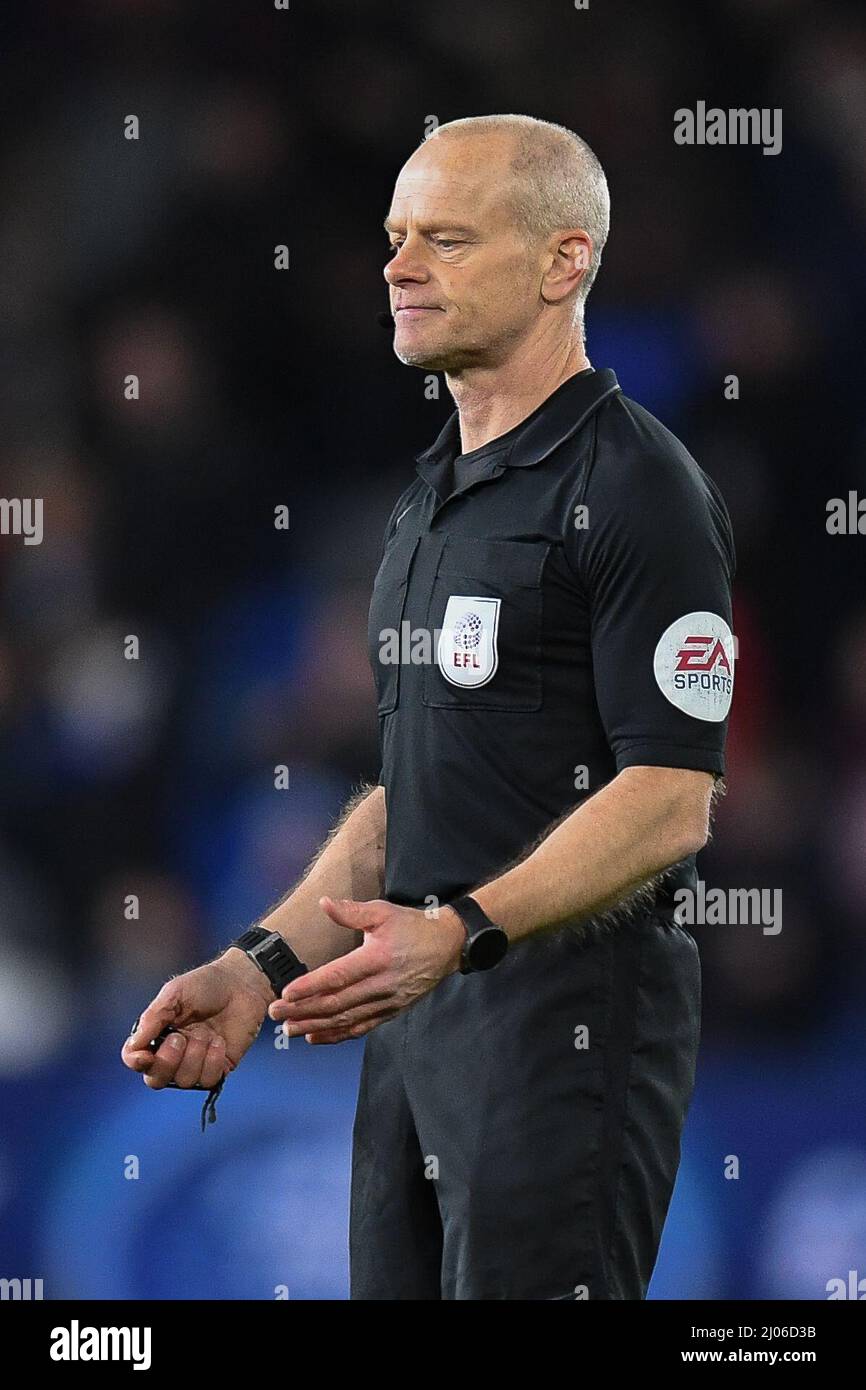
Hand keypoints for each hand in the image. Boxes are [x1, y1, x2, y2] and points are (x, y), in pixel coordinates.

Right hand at [120, 954, 273, 1089]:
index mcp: (157, 1034)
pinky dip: (213, 1061)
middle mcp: (174, 1053)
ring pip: (184, 1080)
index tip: (145, 1056)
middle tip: (180, 1038)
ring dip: (195, 1056)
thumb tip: (134, 1048)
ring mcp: (197, 1062)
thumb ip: (153, 1018)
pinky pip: (209, 1080)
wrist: (241, 983)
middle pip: (157, 1079)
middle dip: (168, 1062)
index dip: (136, 1062)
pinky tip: (219, 1042)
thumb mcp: (174, 993)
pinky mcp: (219, 1067)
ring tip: (206, 1033)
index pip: (135, 1059)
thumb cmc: (205, 984)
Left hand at [268, 897, 465, 1043]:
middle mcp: (381, 985)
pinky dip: (336, 1035)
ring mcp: (387, 1002)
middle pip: (337, 1003)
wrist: (447, 946)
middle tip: (275, 1013)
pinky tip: (314, 1037)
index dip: (311, 987)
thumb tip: (324, 903)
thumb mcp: (383, 911)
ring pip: (346, 1019)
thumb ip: (352, 911)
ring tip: (288, 1029)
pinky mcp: (391, 1012)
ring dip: (314, 1026)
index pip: (338, 976)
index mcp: (377, 958)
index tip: (286, 993)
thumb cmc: (411, 925)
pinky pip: (360, 1027)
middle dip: (303, 1011)